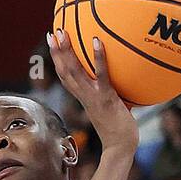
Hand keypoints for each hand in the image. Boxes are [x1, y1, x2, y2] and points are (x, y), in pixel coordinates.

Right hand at [46, 28, 137, 152]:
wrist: (120, 147)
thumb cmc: (120, 129)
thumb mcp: (114, 107)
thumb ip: (115, 94)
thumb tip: (128, 79)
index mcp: (84, 98)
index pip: (66, 78)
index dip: (58, 61)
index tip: (54, 45)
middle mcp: (84, 96)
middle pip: (65, 72)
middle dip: (57, 52)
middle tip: (52, 32)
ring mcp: (93, 97)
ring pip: (75, 72)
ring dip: (67, 51)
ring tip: (63, 33)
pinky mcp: (106, 98)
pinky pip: (101, 75)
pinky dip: (98, 58)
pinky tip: (97, 41)